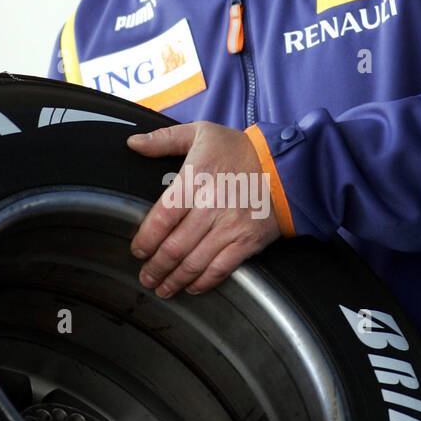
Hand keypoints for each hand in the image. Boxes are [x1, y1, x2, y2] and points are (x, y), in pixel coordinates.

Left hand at [126, 121, 281, 296]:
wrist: (287, 165)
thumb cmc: (241, 149)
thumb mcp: (202, 132)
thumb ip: (164, 139)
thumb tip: (133, 143)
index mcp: (196, 178)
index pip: (162, 216)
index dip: (146, 239)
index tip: (137, 250)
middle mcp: (212, 205)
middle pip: (175, 245)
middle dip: (156, 266)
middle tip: (145, 276)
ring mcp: (231, 226)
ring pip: (194, 262)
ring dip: (174, 279)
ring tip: (162, 288)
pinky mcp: (248, 241)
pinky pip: (221, 269)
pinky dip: (204, 282)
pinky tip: (191, 287)